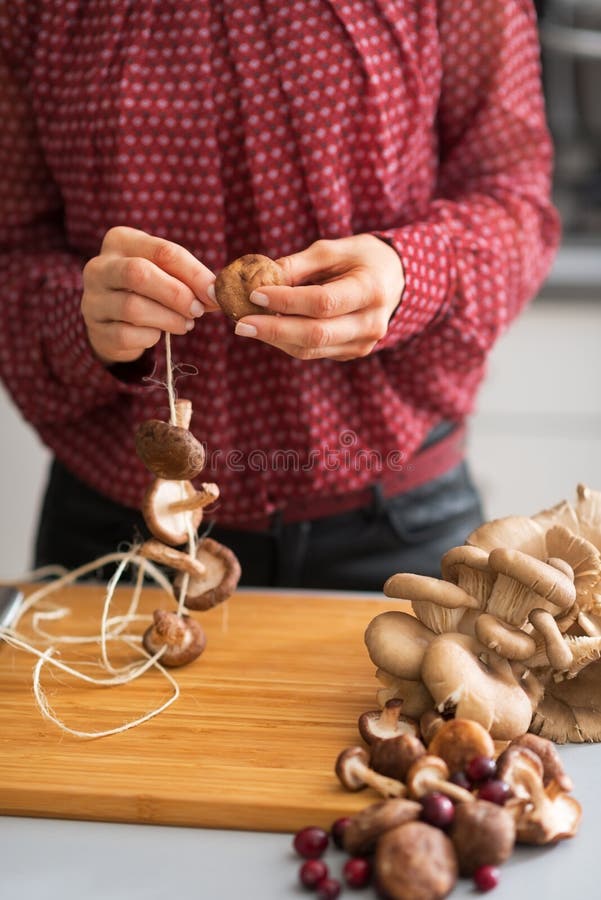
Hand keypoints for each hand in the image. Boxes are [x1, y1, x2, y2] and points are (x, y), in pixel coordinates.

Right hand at [81, 226, 217, 364]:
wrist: (114, 321)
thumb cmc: (149, 290)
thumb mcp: (167, 275)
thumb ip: (191, 281)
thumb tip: (218, 294)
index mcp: (121, 241)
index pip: (162, 251)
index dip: (194, 274)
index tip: (215, 293)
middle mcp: (100, 266)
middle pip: (139, 273)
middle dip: (176, 294)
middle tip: (198, 310)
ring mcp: (93, 298)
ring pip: (133, 307)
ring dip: (168, 319)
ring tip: (185, 324)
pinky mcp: (96, 329)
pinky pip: (127, 335)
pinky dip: (150, 337)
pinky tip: (158, 334)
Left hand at [232, 234, 403, 360]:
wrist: (395, 281)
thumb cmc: (361, 258)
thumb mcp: (332, 250)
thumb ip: (297, 265)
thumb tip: (258, 279)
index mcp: (371, 290)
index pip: (322, 302)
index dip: (286, 300)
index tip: (254, 293)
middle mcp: (371, 323)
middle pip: (315, 334)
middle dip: (273, 330)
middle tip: (240, 323)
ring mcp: (362, 344)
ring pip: (310, 349)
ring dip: (274, 338)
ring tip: (247, 324)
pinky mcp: (351, 353)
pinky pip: (312, 352)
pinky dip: (286, 341)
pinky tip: (268, 328)